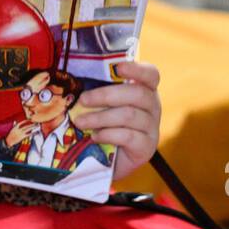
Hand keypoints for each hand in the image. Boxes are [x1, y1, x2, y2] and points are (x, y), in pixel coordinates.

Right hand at [4, 120, 36, 147]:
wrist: (9, 141)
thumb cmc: (10, 136)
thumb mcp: (12, 130)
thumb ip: (14, 125)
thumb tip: (15, 121)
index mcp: (15, 127)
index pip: (21, 123)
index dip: (25, 121)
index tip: (28, 120)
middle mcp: (19, 130)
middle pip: (26, 126)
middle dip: (31, 124)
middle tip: (35, 123)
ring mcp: (21, 133)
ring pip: (28, 129)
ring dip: (32, 127)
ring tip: (36, 126)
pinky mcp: (22, 137)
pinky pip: (28, 134)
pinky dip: (32, 133)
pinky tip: (35, 133)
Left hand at [74, 60, 161, 179]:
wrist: (109, 161)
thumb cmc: (105, 124)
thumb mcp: (103, 105)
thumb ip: (98, 90)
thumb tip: (75, 81)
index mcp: (145, 90)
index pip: (151, 74)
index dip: (137, 69)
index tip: (118, 67)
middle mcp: (153, 106)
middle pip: (137, 94)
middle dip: (106, 95)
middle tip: (83, 100)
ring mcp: (152, 128)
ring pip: (129, 115)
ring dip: (100, 117)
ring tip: (80, 122)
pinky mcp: (146, 147)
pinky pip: (128, 136)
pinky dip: (108, 134)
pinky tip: (95, 136)